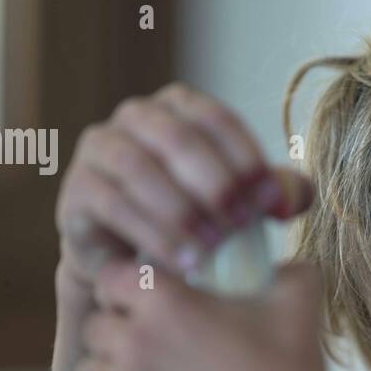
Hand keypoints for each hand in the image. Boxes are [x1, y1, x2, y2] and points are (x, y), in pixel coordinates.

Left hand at [49, 256, 345, 370]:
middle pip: (94, 325)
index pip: (110, 277)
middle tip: (148, 350)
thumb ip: (285, 267)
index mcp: (164, 297)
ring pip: (83, 370)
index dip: (127, 289)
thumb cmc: (294, 365)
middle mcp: (133, 337)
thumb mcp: (296, 299)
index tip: (148, 304)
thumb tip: (286, 260)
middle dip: (117, 335)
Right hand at [54, 81, 310, 287]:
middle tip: (242, 227)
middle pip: (177, 139)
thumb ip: (274, 192)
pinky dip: (150, 234)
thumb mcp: (242, 202)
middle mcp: (135, 116)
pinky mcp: (77, 189)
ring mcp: (100, 148)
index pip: (217, 119)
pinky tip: (180, 263)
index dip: (248, 160)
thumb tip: (294, 199)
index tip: (273, 206)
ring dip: (181, 211)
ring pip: (139, 169)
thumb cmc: (199, 219)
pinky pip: (111, 205)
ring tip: (213, 251)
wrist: (138, 259)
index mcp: (180, 106)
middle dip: (215, 184)